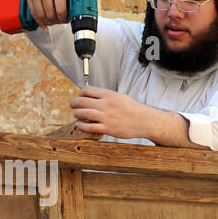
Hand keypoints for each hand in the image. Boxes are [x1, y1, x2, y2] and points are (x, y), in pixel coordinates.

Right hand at [26, 0, 68, 26]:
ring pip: (41, 16)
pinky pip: (33, 12)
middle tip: (60, 21)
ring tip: (53, 22)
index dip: (64, 19)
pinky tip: (44, 22)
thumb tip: (72, 15)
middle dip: (56, 21)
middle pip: (50, 15)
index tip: (66, 20)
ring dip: (48, 22)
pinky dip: (39, 20)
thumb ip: (70, 0)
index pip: (60, 11)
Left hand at [69, 87, 199, 146]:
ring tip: (75, 114)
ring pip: (84, 113)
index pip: (88, 90)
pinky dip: (81, 126)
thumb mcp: (120, 97)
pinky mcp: (108, 128)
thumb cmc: (134, 109)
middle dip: (74, 103)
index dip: (81, 93)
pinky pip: (90, 127)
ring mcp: (106, 117)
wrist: (145, 121)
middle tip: (72, 104)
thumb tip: (94, 96)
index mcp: (109, 95)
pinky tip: (79, 125)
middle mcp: (106, 104)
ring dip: (76, 114)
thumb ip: (107, 97)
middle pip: (83, 101)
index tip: (80, 96)